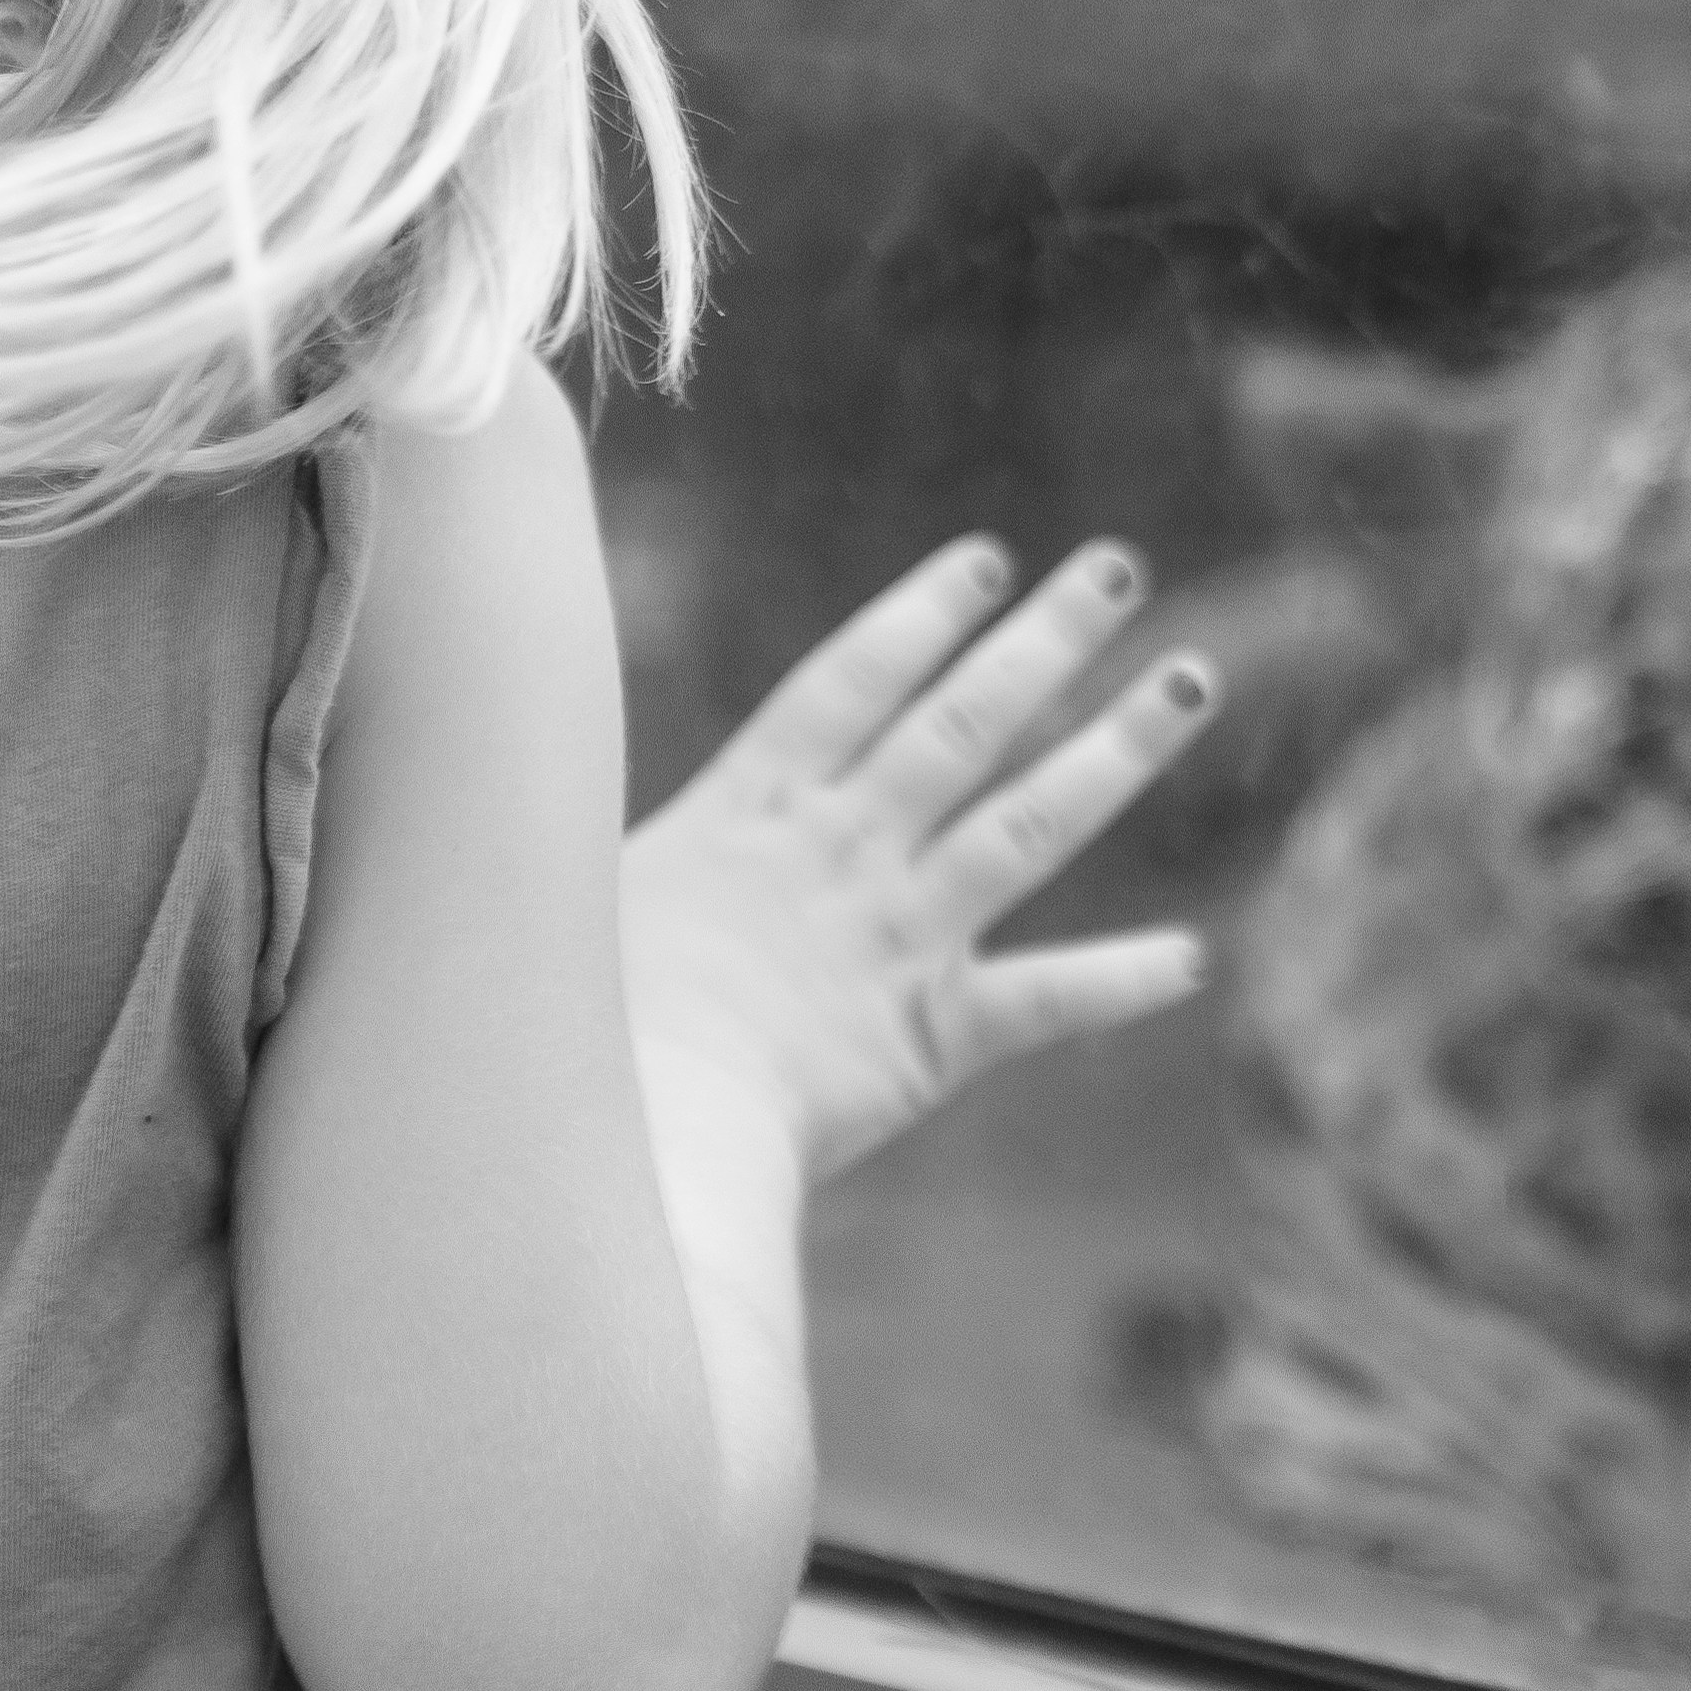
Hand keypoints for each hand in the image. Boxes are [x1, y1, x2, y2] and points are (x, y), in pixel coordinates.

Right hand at [623, 538, 1218, 1177]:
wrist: (632, 1129)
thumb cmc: (569, 1027)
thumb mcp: (559, 903)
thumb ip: (572, 845)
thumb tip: (497, 769)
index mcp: (749, 812)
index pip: (851, 681)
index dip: (922, 616)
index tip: (989, 561)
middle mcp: (840, 853)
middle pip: (965, 722)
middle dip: (1049, 640)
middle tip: (1121, 566)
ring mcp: (895, 934)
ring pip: (1030, 822)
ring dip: (1117, 748)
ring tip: (1192, 681)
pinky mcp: (928, 1033)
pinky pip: (1043, 999)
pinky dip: (1121, 981)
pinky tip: (1193, 956)